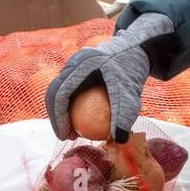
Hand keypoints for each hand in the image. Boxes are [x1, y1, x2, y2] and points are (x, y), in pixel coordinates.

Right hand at [45, 12, 174, 140]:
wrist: (135, 49)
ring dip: (61, 112)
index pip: (60, 94)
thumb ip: (124, 117)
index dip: (58, 117)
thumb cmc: (133, 72)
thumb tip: (119, 141)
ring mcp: (73, 64)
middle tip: (66, 137)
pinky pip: (68, 89)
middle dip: (56, 117)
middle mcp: (73, 62)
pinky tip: (82, 122)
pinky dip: (70, 105)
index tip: (65, 136)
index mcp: (81, 64)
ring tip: (74, 132)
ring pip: (59, 91)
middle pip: (54, 93)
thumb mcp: (131, 96)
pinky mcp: (77, 68)